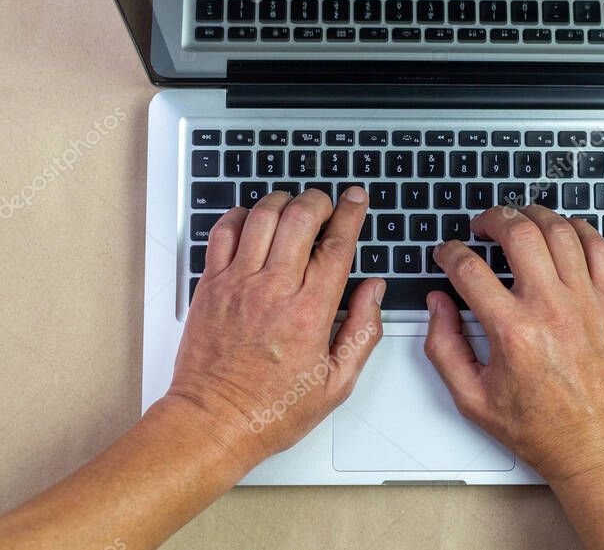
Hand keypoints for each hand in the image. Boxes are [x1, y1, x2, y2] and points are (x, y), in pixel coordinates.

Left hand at [167, 187, 383, 465]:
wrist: (213, 423)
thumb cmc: (271, 409)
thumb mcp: (337, 383)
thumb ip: (363, 332)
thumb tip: (374, 291)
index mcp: (310, 313)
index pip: (337, 245)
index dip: (351, 214)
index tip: (356, 199)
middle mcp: (273, 290)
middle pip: (300, 218)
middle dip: (319, 200)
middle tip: (327, 203)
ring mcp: (237, 284)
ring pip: (262, 217)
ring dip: (282, 201)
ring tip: (293, 206)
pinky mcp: (210, 286)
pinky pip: (223, 232)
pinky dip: (240, 216)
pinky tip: (253, 220)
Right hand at [424, 205, 603, 482]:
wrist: (595, 444)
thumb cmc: (541, 427)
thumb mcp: (472, 398)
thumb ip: (444, 347)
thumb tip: (437, 305)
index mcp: (513, 332)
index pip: (469, 269)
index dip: (450, 252)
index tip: (447, 253)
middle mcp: (551, 309)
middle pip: (518, 233)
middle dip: (492, 218)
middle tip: (482, 224)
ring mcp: (586, 302)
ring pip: (560, 231)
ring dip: (533, 215)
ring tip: (518, 219)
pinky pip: (598, 247)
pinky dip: (578, 229)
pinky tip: (562, 231)